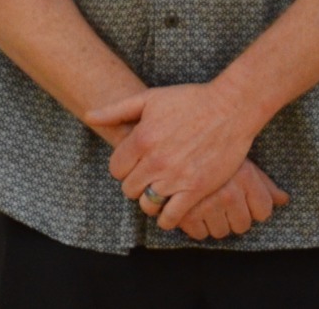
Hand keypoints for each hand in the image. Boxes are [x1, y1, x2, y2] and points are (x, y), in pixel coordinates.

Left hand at [86, 81, 263, 231]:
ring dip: (148, 201)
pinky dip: (165, 219)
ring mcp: (175, 177)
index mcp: (141, 139)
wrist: (230, 109)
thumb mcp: (149, 99)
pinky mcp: (196, 190)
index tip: (133, 164)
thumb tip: (88, 116)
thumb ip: (116, 110)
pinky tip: (169, 210)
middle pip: (129, 188)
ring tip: (157, 192)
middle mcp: (155, 161)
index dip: (122, 168)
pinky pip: (171, 217)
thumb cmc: (189, 100)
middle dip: (134, 184)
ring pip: (147, 205)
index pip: (115, 168)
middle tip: (146, 178)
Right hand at [169, 159, 288, 239]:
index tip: (241, 197)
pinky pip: (198, 233)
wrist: (172, 136)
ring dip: (213, 222)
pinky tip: (190, 209)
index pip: (263, 212)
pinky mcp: (184, 212)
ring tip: (204, 203)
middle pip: (243, 225)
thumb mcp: (239, 159)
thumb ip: (264, 183)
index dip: (253, 207)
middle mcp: (228, 192)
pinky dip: (194, 225)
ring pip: (221, 232)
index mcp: (245, 177)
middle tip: (219, 199)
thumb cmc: (210, 148)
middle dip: (232, 215)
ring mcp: (206, 203)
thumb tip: (284, 200)